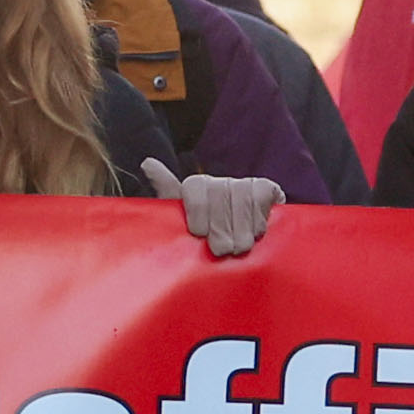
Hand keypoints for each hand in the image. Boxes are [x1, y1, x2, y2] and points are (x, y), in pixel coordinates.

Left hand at [144, 159, 279, 258]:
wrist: (242, 247)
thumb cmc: (207, 242)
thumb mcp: (185, 227)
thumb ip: (168, 198)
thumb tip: (147, 163)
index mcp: (196, 187)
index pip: (194, 187)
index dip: (197, 209)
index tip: (199, 233)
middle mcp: (219, 182)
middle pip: (219, 192)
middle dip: (220, 225)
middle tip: (222, 250)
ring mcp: (243, 184)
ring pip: (241, 195)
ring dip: (241, 226)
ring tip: (238, 248)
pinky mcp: (266, 189)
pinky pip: (261, 197)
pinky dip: (258, 218)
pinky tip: (255, 234)